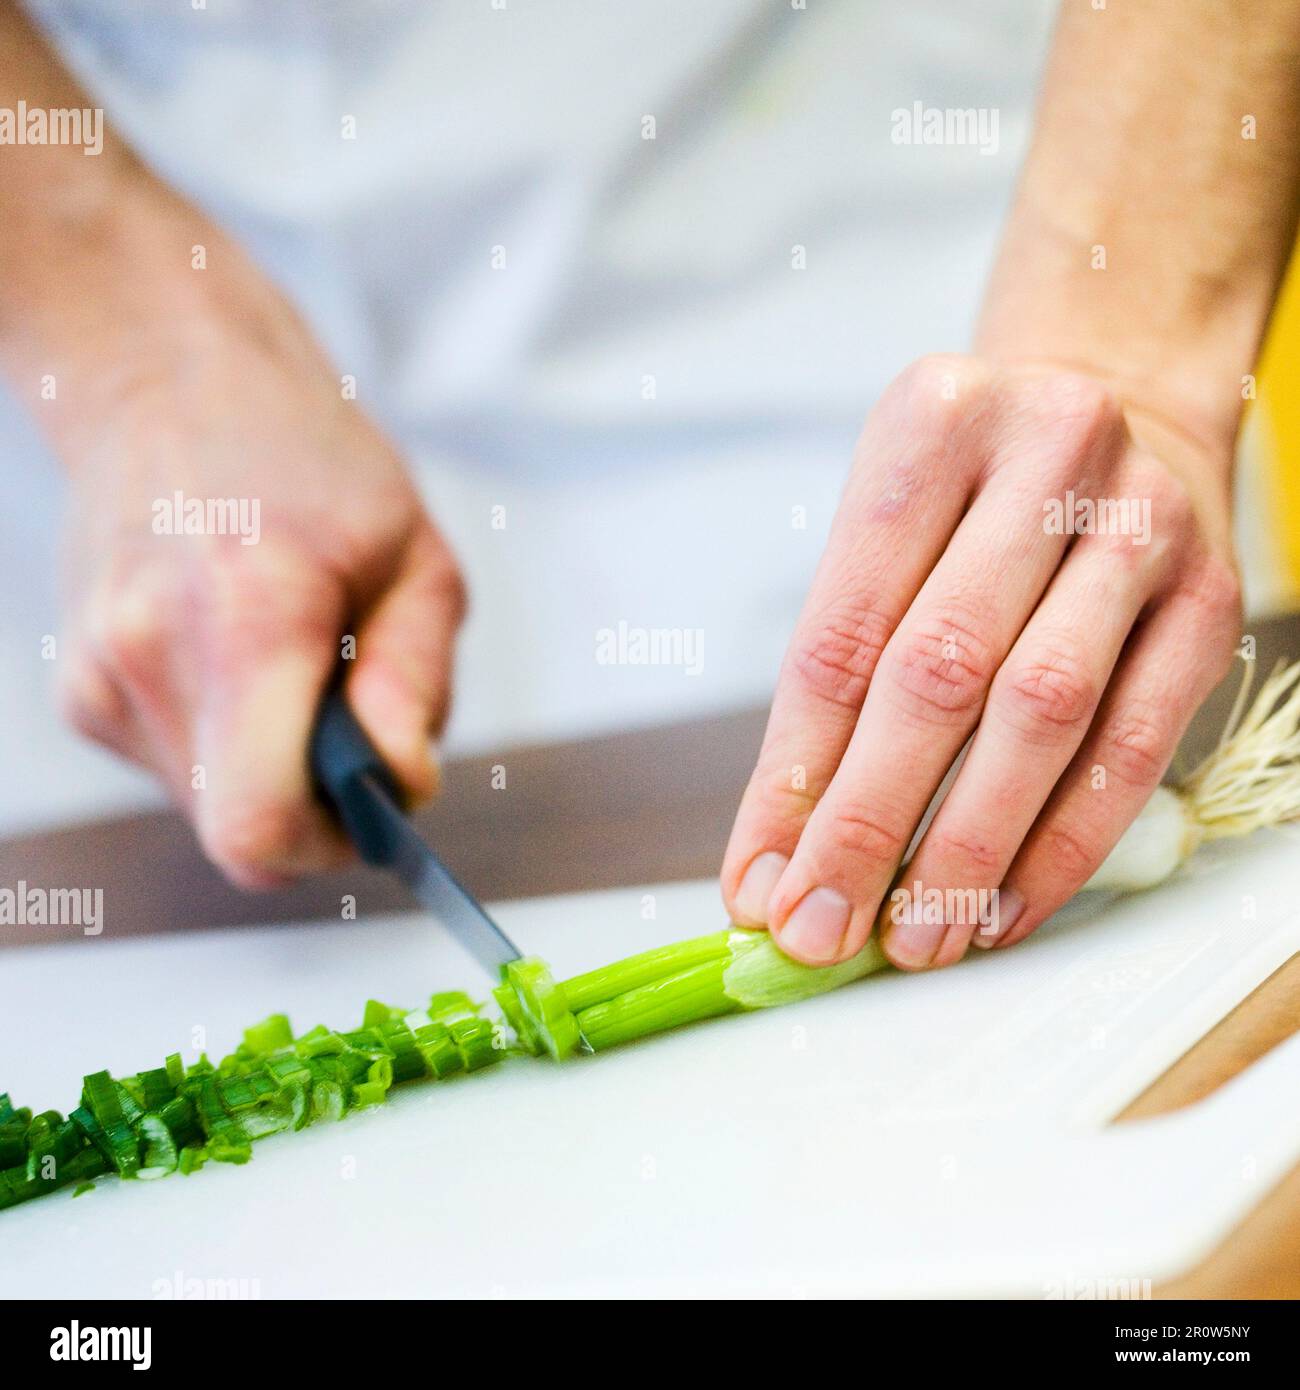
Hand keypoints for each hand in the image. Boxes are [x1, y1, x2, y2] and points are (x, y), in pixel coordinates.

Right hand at [56, 269, 464, 886]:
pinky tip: (243, 655)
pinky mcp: (80, 690)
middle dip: (315, 804)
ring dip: (272, 769)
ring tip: (295, 664)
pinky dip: (229, 743)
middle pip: (239, 832)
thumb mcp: (412, 553)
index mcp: (248, 620)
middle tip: (352, 718)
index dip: (332, 844)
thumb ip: (416, 680)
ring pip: (208, 807)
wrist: (163, 378)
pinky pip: (178, 768)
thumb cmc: (306, 456)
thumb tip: (404, 783)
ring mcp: (98, 677)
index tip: (375, 805)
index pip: (260, 827)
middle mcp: (148, 660)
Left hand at [720, 355, 1241, 968]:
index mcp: (930, 423)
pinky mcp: (1209, 598)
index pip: (842, 630)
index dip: (794, 773)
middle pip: (937, 672)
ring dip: (965, 849)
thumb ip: (835, 676)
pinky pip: (1132, 746)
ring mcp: (1140, 523)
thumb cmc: (972, 490)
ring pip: (1040, 714)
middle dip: (868, 823)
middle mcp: (1045, 454)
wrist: (1121, 405)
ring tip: (911, 937)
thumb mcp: (884, 532)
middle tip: (819, 929)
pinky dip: (1060, 844)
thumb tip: (778, 852)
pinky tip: (1001, 908)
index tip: (759, 877)